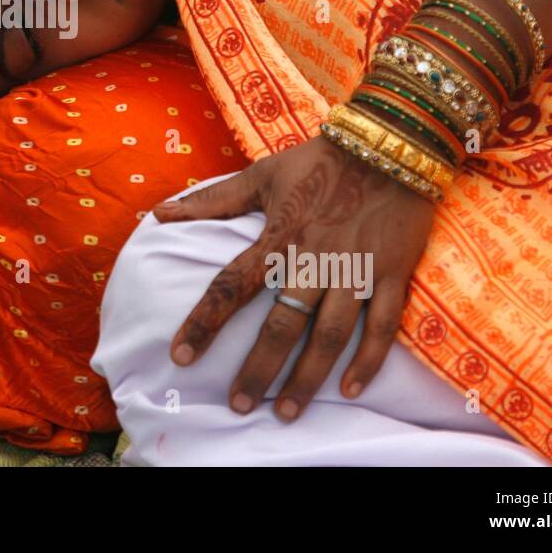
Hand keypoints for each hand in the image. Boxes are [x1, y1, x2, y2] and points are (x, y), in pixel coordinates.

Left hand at [156, 135, 434, 420]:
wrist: (390, 141)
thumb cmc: (319, 160)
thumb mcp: (261, 174)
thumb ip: (211, 201)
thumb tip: (158, 214)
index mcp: (278, 235)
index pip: (231, 285)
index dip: (204, 323)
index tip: (180, 356)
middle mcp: (314, 258)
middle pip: (281, 323)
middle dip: (258, 368)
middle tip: (239, 405)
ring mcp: (356, 268)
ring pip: (329, 334)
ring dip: (307, 377)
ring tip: (286, 411)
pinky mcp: (392, 273)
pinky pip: (382, 326)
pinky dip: (368, 361)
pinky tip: (349, 390)